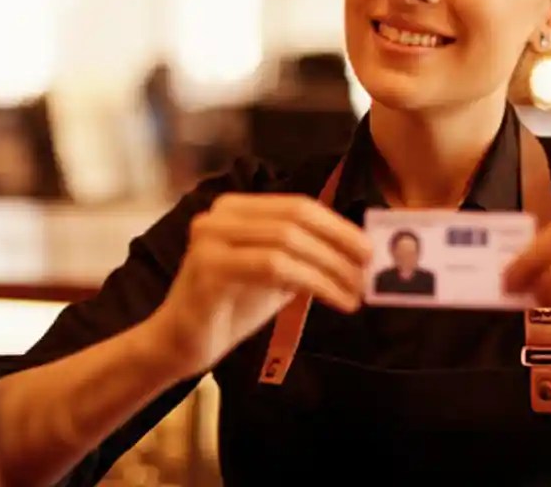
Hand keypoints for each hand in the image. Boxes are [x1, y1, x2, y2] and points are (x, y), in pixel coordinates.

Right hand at [148, 193, 371, 379]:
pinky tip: (335, 299)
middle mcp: (219, 215)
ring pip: (287, 241)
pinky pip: (274, 267)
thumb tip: (357, 252)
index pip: (297, 205)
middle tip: (368, 270)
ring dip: (330, 267)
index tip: (369, 249)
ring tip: (355, 292)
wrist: (180, 344)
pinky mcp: (209, 268)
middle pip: (295, 218)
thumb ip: (305, 256)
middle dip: (339, 244)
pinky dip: (314, 282)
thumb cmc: (229, 307)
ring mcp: (210, 239)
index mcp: (234, 208)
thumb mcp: (273, 274)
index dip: (338, 226)